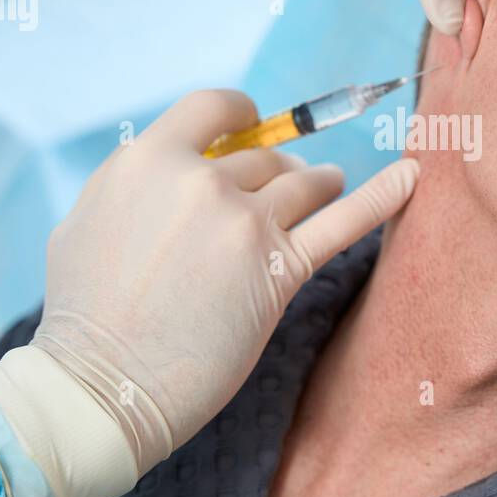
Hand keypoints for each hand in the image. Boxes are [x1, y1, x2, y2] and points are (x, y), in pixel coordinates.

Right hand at [30, 89, 418, 474]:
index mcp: (148, 161)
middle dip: (276, 172)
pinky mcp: (278, 271)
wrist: (101, 387)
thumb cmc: (85, 313)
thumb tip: (177, 162)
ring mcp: (244, 225)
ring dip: (321, 185)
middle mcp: (201, 182)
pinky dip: (383, 194)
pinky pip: (343, 222)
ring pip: (305, 184)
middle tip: (284, 191)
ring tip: (329, 188)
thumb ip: (135, 180)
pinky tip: (411, 177)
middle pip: (264, 158)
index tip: (253, 128)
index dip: (241, 117)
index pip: (214, 109)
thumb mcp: (86, 219)